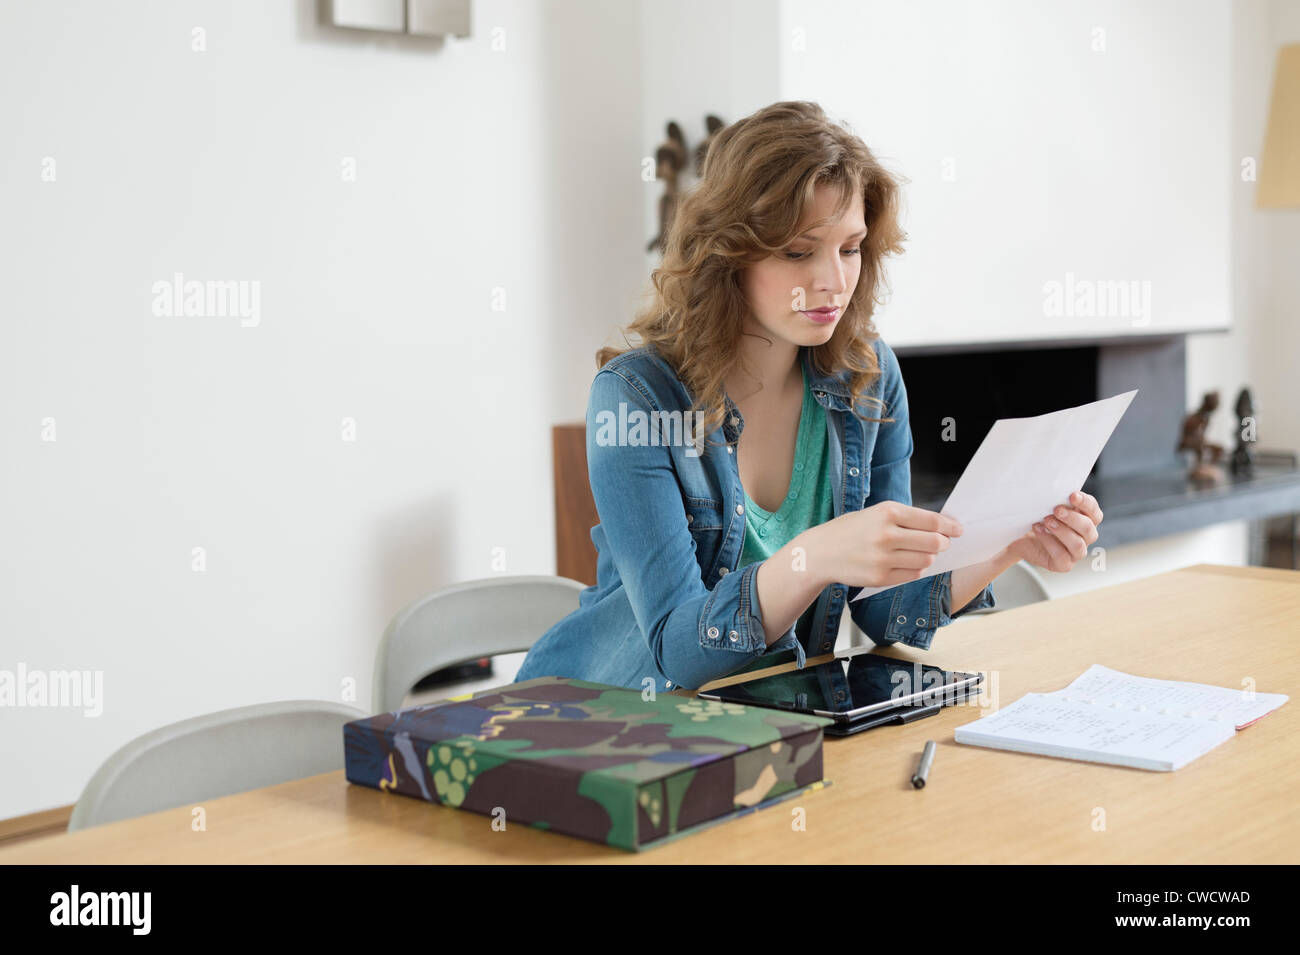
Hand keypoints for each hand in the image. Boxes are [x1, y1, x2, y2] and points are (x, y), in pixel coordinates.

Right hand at [810, 500, 962, 589]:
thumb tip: (941, 527)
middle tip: (941, 543)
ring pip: (926, 560)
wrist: (820, 552)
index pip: (932, 521)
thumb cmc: (851, 531)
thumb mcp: (875, 514)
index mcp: (887, 512)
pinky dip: (915, 570)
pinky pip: (913, 575)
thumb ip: (906, 519)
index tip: (958, 530)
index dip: (950, 527)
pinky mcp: (880, 577)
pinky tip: (904, 564)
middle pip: (935, 542)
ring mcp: (883, 558)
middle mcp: (886, 534)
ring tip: (917, 553)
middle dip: (943, 543)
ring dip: (928, 557)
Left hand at [1002, 490, 1102, 572]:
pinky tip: (1039, 531)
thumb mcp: (1047, 505)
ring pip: (1077, 544)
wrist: (1020, 536)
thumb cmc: (1038, 518)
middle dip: (1072, 518)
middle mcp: (1086, 537)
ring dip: (1062, 531)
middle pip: (1088, 528)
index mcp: (1087, 520)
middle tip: (1056, 509)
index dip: (1086, 503)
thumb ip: (1057, 498)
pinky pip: (1062, 556)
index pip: (1094, 511)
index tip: (1072, 495)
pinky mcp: (1064, 564)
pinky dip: (1050, 542)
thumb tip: (1055, 487)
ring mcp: (1076, 552)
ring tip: (1046, 520)